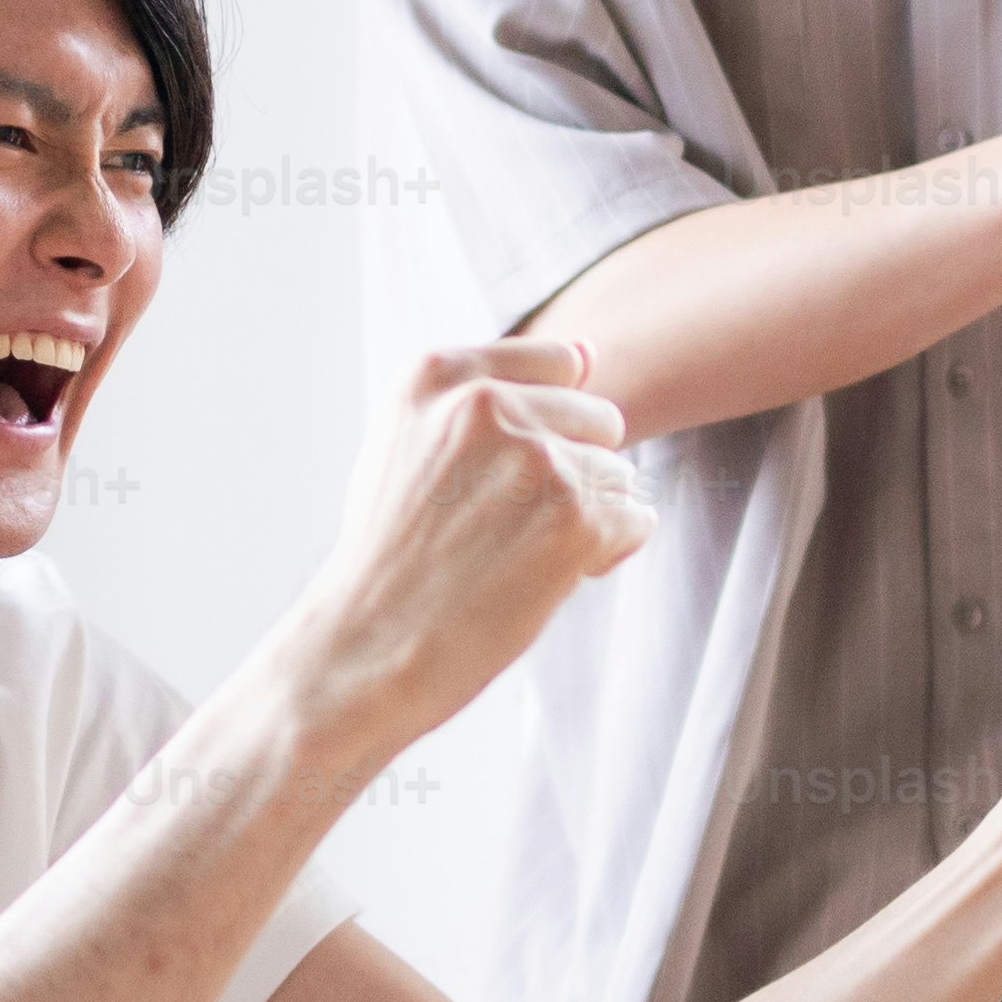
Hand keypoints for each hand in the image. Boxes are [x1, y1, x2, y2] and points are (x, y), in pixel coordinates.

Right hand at [283, 337, 651, 746]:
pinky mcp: (573, 516)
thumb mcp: (404, 446)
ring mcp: (534, 458)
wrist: (367, 647)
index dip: (551, 427)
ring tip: (513, 559)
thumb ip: (483, 395)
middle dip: (574, 474)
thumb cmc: (389, 557)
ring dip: (586, 521)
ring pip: (619, 476)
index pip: (560, 362)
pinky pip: (635, 522)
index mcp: (437, 377)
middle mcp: (486, 404)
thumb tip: (593, 354)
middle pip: (598, 421)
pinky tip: (541, 580)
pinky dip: (604, 556)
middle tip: (505, 530)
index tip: (508, 475)